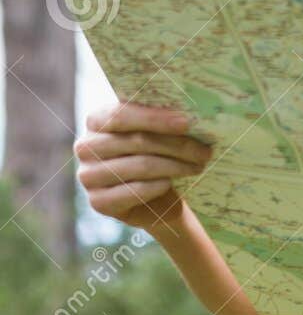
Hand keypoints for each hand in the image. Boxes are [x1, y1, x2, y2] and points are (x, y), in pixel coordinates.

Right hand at [75, 99, 214, 232]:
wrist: (155, 199)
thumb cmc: (157, 157)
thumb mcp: (156, 134)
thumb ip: (161, 120)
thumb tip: (190, 111)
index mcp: (96, 120)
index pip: (121, 114)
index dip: (155, 118)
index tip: (186, 122)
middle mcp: (86, 146)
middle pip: (136, 141)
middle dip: (176, 145)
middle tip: (204, 150)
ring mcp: (88, 176)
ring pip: (140, 166)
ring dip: (175, 165)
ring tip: (198, 165)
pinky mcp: (98, 202)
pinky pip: (134, 191)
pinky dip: (158, 186)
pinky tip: (172, 182)